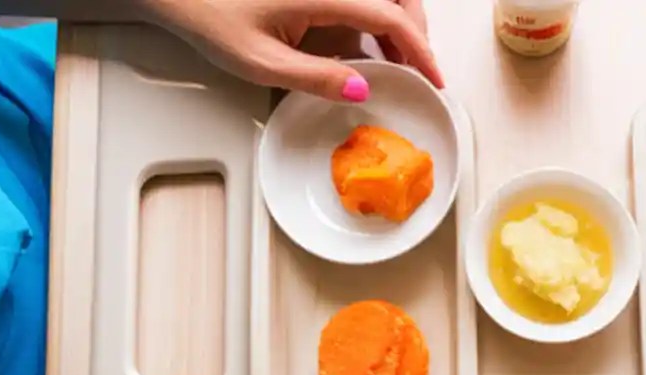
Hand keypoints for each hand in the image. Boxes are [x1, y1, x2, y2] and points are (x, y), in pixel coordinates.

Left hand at [144, 0, 442, 100]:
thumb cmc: (212, 18)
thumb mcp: (262, 62)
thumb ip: (315, 78)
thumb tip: (362, 89)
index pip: (391, 18)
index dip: (421, 51)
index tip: (433, 80)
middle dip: (419, 33)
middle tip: (422, 71)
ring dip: (402, 21)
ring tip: (402, 62)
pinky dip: (380, 15)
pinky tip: (373, 44)